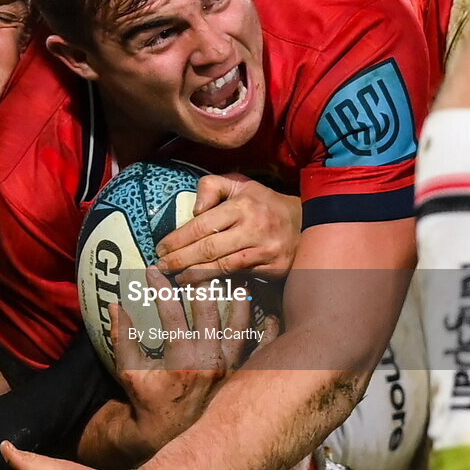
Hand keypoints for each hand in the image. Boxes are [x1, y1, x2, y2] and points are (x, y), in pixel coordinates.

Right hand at [112, 267, 272, 452]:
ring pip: (241, 325)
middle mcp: (210, 361)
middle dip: (203, 282)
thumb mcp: (130, 371)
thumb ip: (123, 338)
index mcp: (182, 359)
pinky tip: (272, 313)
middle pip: (211, 310)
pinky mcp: (240, 375)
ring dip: (241, 299)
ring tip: (239, 276)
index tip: (152, 270)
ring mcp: (229, 368)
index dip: (160, 287)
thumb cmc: (149, 401)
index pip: (171, 312)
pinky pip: (260, 350)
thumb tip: (115, 305)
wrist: (168, 433)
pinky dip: (268, 331)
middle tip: (199, 263)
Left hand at [154, 174, 300, 283]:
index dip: (178, 239)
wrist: (308, 223)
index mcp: (243, 205)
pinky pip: (240, 277)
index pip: (202, 224)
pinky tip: (201, 284)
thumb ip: (213, 187)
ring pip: (222, 267)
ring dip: (195, 275)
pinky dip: (217, 282)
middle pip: (208, 248)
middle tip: (161, 267)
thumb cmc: (265, 204)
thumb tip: (194, 209)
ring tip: (176, 278)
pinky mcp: (274, 268)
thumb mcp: (241, 185)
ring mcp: (265, 251)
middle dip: (180, 259)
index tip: (160, 248)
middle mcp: (254, 227)